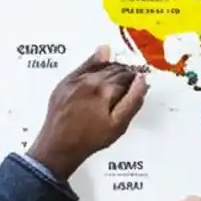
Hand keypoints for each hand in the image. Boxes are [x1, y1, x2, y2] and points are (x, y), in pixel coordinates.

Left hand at [28, 46, 149, 180]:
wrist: (59, 146)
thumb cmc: (90, 139)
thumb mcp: (119, 124)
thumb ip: (133, 100)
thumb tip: (142, 80)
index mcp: (105, 89)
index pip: (128, 77)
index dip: (137, 79)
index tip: (141, 82)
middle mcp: (90, 80)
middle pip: (115, 69)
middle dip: (126, 73)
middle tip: (133, 79)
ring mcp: (76, 80)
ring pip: (101, 66)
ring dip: (113, 67)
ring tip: (121, 73)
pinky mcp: (65, 82)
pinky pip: (84, 65)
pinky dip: (94, 60)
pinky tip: (102, 54)